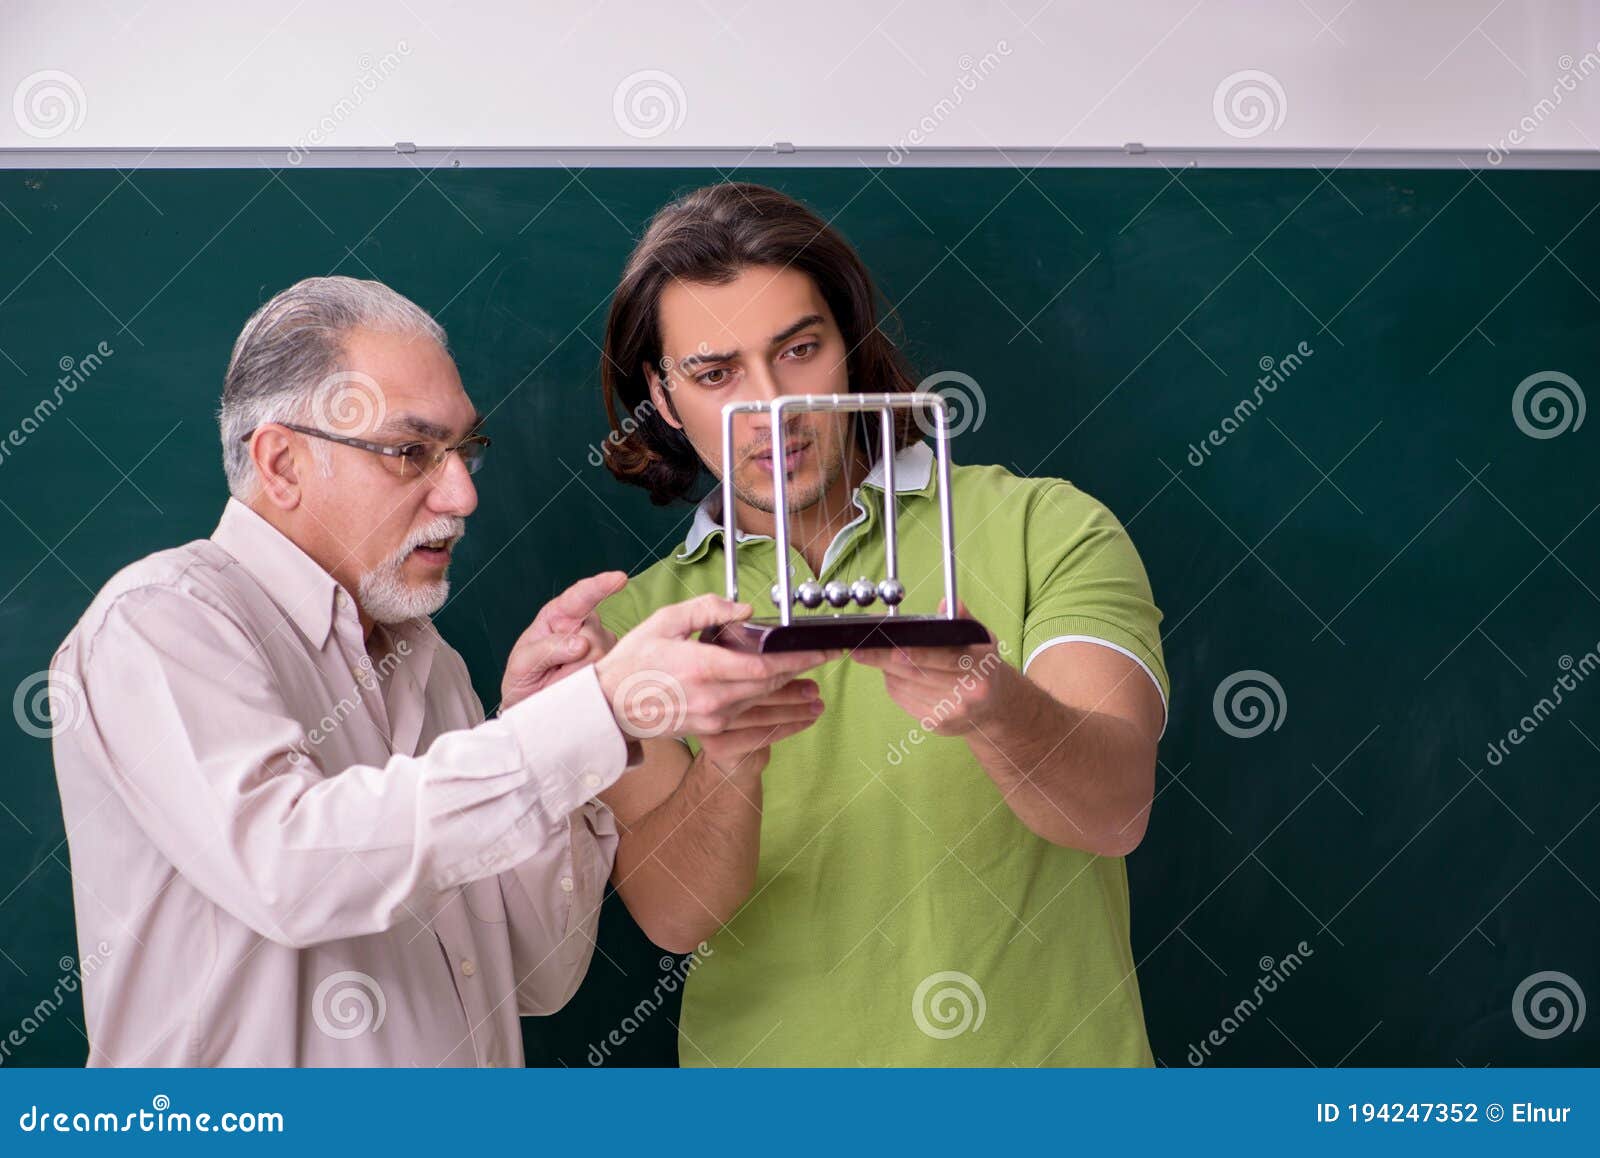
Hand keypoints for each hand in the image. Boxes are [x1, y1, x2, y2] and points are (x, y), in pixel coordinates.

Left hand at [500, 571, 625, 710]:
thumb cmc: (525, 680)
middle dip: (572, 661)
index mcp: (560, 615)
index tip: (619, 580)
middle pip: (594, 637)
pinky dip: (594, 685)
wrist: (534, 708)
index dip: (600, 586)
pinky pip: (612, 675)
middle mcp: (586, 626)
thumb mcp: (522, 664)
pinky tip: (582, 688)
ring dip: (579, 676)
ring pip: (603, 659)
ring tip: (563, 682)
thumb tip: (581, 644)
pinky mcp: (614, 668)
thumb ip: (546, 650)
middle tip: (552, 675)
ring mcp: (603, 647)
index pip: (581, 596)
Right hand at [594, 593, 837, 740]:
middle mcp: (712, 697)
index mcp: (703, 667)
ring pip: (763, 706)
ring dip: (793, 699)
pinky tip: (790, 714)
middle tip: (826, 660)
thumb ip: (707, 610)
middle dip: (802, 673)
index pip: (763, 665)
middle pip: (770, 686)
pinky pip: (750, 723)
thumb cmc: (634, 659)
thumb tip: (744, 610)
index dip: (797, 659)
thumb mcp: (665, 621)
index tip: (821, 650)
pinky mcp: (709, 731)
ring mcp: (712, 718)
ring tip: (817, 693)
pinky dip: (774, 716)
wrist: (608, 705)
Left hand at [851, 599, 1005, 736]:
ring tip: (877, 656)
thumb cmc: (981, 665)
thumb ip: (963, 620)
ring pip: (906, 687)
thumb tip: (946, 602)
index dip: (918, 654)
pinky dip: (893, 684)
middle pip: (918, 674)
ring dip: (887, 671)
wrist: (993, 706)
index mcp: (981, 668)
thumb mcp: (982, 639)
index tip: (893, 649)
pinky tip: (894, 674)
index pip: (945, 658)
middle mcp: (968, 693)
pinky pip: (904, 700)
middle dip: (884, 661)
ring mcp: (952, 712)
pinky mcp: (937, 724)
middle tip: (860, 650)